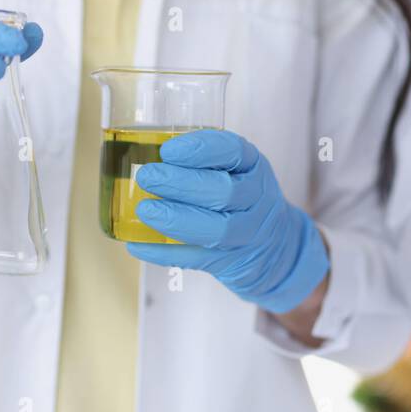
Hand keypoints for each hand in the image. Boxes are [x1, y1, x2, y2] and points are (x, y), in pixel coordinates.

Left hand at [126, 129, 328, 313]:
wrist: (273, 245)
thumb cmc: (243, 198)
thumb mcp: (238, 170)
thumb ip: (204, 162)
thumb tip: (145, 153)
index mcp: (254, 166)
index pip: (233, 152)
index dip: (200, 150)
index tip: (168, 150)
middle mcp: (256, 199)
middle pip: (223, 192)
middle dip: (181, 184)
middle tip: (147, 176)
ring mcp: (245, 234)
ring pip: (215, 229)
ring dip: (175, 219)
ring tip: (144, 209)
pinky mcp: (228, 261)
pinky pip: (195, 259)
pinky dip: (163, 252)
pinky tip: (137, 242)